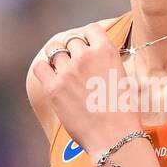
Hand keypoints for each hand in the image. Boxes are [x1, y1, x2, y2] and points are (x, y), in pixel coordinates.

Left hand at [31, 23, 141, 160]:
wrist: (115, 137)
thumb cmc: (125, 112)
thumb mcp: (125, 78)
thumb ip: (111, 63)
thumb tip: (106, 60)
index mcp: (106, 51)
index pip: (91, 29)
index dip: (89, 38)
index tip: (88, 47)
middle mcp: (85, 56)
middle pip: (72, 40)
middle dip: (74, 50)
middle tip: (77, 64)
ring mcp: (68, 71)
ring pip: (54, 51)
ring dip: (58, 58)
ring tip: (63, 70)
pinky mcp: (54, 88)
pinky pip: (40, 67)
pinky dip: (44, 69)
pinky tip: (49, 76)